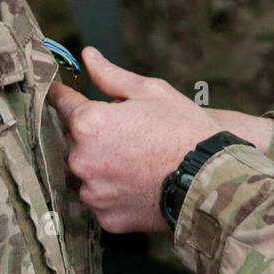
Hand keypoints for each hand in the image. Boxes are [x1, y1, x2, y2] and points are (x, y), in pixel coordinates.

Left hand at [49, 47, 221, 231]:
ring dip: (102, 164)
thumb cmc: (184, 131)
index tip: (64, 93)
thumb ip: (111, 76)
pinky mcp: (105, 217)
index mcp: (89, 124)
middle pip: (75, 140)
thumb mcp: (151, 92)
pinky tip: (139, 183)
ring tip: (137, 161)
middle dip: (94, 134)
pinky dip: (115, 191)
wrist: (210, 180)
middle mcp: (82, 160)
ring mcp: (93, 193)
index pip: (63, 104)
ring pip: (88, 172)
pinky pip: (102, 199)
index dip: (65, 96)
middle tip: (129, 133)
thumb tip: (88, 56)